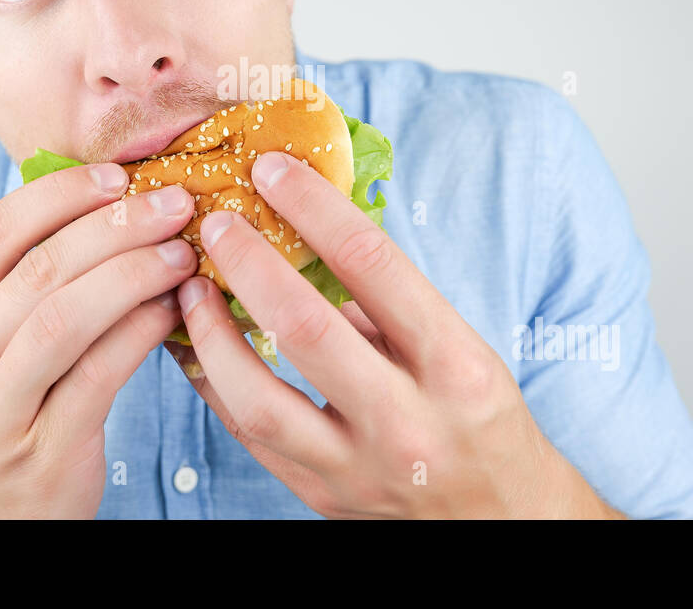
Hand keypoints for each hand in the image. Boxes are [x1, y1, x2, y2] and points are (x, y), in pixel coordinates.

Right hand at [0, 164, 197, 517]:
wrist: (7, 512)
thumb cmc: (24, 403)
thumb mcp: (5, 340)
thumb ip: (39, 277)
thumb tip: (119, 197)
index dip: (59, 194)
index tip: (119, 176)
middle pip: (38, 269)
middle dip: (116, 227)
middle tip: (174, 206)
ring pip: (63, 318)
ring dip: (133, 274)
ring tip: (182, 254)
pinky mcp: (41, 448)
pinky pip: (96, 374)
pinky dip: (140, 331)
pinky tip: (175, 308)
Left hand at [164, 150, 621, 518]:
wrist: (503, 523)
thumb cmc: (483, 421)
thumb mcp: (463, 352)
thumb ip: (388, 303)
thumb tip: (310, 231)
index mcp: (455, 367)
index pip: (375, 267)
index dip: (314, 209)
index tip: (272, 169)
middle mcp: (406, 420)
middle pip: (305, 330)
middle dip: (248, 264)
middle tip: (216, 222)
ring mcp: (358, 468)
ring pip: (258, 399)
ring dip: (210, 333)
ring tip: (189, 287)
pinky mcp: (321, 496)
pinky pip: (248, 435)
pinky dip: (213, 383)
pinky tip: (195, 344)